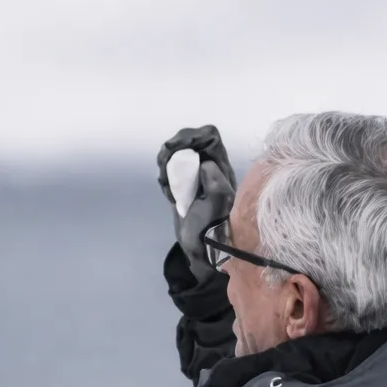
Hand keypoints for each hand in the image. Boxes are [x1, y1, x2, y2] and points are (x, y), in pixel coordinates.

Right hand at [156, 126, 237, 281]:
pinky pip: (172, 169)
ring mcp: (196, 175)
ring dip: (167, 163)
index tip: (175, 148)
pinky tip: (168, 192)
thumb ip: (215, 182)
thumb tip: (205, 164)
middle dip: (174, 149)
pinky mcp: (185, 184)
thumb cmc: (211, 229)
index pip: (209, 136)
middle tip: (165, 167)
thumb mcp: (217, 206)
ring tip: (167, 184)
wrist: (201, 249)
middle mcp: (211, 166)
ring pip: (178, 153)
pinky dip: (165, 175)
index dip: (192, 136)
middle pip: (190, 140)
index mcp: (222, 168)